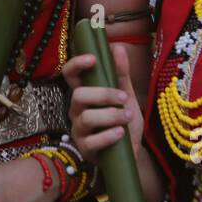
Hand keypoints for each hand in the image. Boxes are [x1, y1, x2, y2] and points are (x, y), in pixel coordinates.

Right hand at [62, 42, 141, 163]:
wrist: (132, 154)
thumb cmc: (123, 122)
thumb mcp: (126, 96)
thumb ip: (121, 74)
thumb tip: (118, 47)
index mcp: (84, 94)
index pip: (70, 75)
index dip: (76, 64)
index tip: (93, 59)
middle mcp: (77, 110)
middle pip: (78, 95)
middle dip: (103, 94)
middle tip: (123, 98)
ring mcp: (79, 130)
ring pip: (86, 117)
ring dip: (111, 115)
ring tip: (127, 117)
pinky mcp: (85, 149)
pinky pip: (91, 141)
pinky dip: (108, 135)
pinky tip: (120, 133)